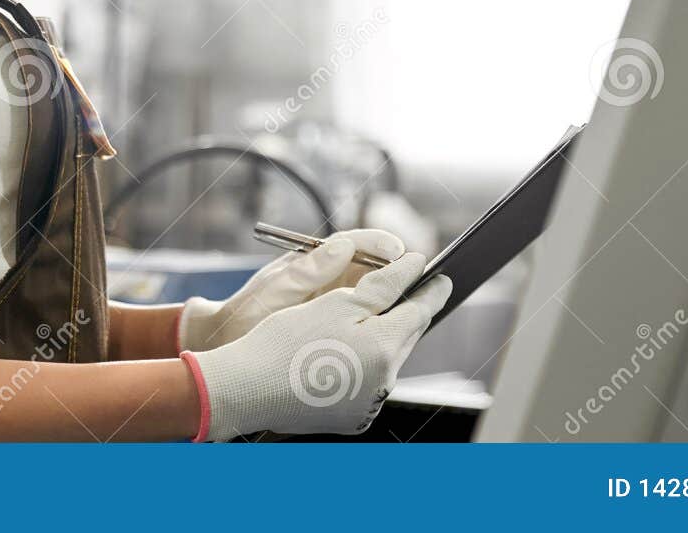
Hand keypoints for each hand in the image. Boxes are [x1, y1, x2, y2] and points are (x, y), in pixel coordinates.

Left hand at [176, 228, 407, 352]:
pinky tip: (396, 335)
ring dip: (396, 299)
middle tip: (420, 280)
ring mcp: (337, 300)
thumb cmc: (247, 313)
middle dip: (399, 271)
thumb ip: (307, 271)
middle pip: (376, 267)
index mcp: (315, 259)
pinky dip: (384, 323)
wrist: (229, 345)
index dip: (381, 245)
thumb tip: (343, 245)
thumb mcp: (275, 291)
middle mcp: (331, 276)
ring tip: (417, 307)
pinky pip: (368, 318)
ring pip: (377, 294)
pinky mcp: (339, 324)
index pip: (357, 243)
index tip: (398, 251)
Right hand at [180, 251, 452, 441]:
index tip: (441, 276)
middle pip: (405, 338)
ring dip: (383, 341)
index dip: (430, 289)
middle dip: (407, 314)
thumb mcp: (337, 302)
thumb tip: (416, 267)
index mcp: (385, 347)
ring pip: (387, 362)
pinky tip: (339, 355)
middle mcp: (386, 382)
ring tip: (365, 322)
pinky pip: (368, 386)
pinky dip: (363, 367)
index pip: (420, 310)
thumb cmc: (287, 340)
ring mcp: (369, 405)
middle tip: (407, 292)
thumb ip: (384, 285)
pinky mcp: (351, 419)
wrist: (247, 389)